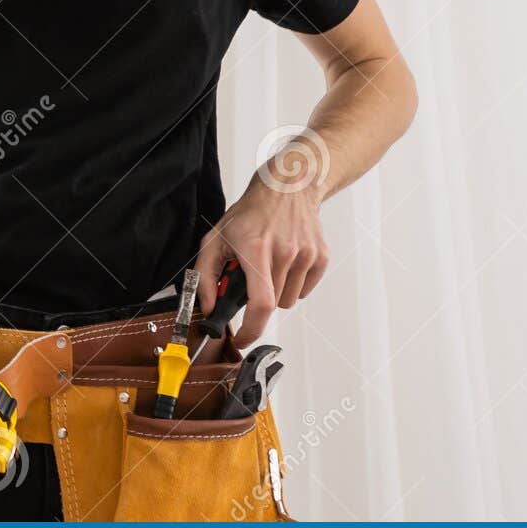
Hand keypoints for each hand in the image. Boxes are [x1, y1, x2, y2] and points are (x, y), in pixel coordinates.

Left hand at [195, 162, 329, 346]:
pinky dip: (292, 284)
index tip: (242, 339)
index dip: (252, 328)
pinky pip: (304, 290)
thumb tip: (207, 307)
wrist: (286, 188)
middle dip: (257, 300)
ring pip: (289, 300)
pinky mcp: (321, 257)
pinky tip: (284, 262)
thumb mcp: (216, 238)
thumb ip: (205, 276)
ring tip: (268, 265)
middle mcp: (284, 252)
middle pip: (272, 304)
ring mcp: (306, 254)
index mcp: (255, 248)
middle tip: (251, 277)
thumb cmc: (250, 213)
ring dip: (276, 292)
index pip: (261, 302)